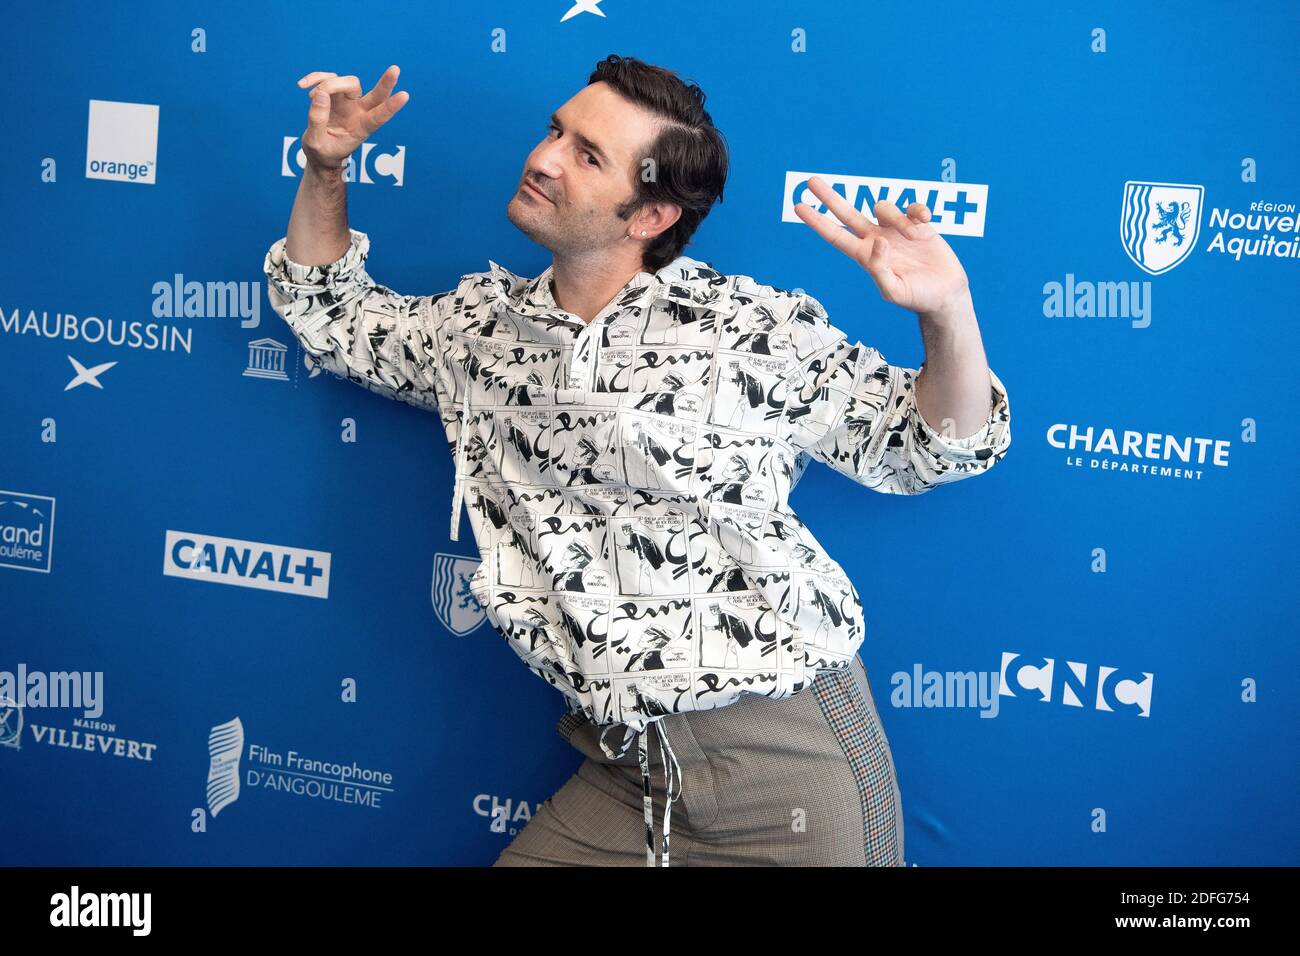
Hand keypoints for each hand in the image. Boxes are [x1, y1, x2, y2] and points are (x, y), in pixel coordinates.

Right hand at [296, 65, 408, 171]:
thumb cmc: (322, 153)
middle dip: (385, 83)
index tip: (405, 95)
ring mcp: (348, 102)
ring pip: (347, 82)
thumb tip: (321, 94)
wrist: (319, 153)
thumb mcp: (316, 144)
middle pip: (375, 95)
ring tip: (310, 96)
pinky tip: (302, 86)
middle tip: (396, 69)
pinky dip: (315, 78)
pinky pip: (329, 78)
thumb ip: (317, 121)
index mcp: (361, 129)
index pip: (379, 117)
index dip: (391, 107)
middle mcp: (358, 113)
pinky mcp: (335, 94)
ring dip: (327, 84)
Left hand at [794, 175, 970, 318]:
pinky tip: (926, 222)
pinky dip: (919, 211)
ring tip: (914, 237)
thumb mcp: (893, 290)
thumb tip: (878, 241)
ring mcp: (896, 230)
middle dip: (830, 197)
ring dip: (898, 219)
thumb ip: (880, 268)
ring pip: (884, 206)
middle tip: (811, 181)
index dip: (818, 222)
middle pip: (848, 213)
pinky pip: (913, 206)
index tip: (799, 207)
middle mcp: (877, 239)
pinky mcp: (918, 224)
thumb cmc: (917, 297)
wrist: (945, 294)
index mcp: (866, 256)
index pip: (836, 236)